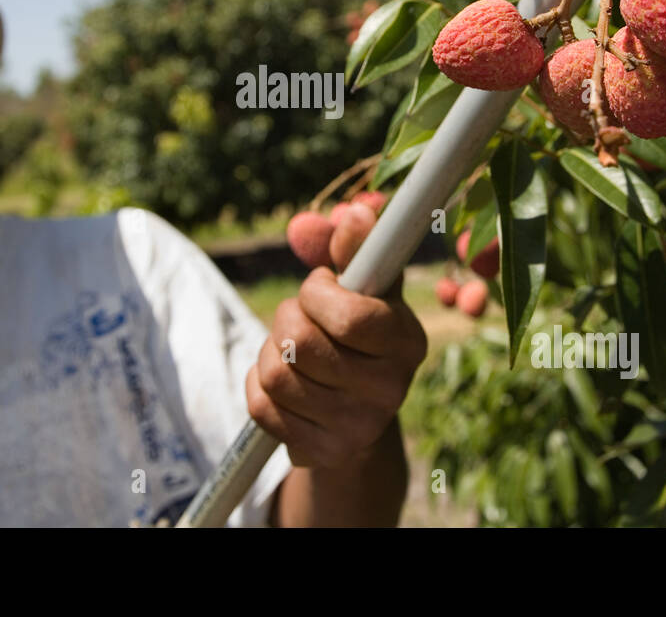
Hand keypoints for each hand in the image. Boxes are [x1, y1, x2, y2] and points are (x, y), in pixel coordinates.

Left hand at [246, 203, 427, 467]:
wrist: (356, 408)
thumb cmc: (357, 328)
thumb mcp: (361, 284)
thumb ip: (351, 246)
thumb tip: (353, 212)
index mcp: (408, 342)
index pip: (350, 317)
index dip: (318, 293)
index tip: (321, 286)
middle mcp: (391, 391)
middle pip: (298, 344)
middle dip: (285, 318)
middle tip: (300, 317)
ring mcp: (357, 428)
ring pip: (274, 374)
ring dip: (268, 351)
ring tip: (290, 348)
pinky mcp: (322, 453)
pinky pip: (260, 407)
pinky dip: (257, 384)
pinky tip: (282, 380)